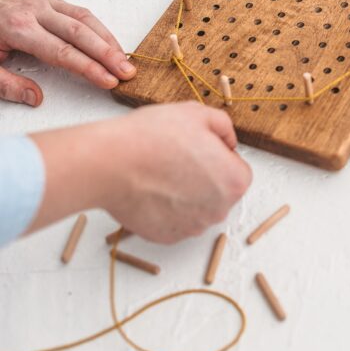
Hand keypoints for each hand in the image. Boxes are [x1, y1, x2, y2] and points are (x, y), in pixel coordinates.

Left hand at [0, 0, 135, 105]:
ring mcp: (43, 1)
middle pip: (80, 33)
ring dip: (108, 39)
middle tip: (128, 72)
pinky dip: (98, 28)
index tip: (109, 81)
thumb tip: (36, 98)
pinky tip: (109, 42)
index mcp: (18, 28)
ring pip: (85, 19)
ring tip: (125, 60)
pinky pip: (80, 12)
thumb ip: (7, 84)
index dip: (89, 68)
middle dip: (108, 54)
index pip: (63, 52)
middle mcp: (34, 11)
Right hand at [105, 103, 251, 241]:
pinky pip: (174, 220)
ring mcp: (192, 227)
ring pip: (197, 206)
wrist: (111, 162)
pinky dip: (166, 207)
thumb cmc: (153, 137)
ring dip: (185, 192)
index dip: (217, 155)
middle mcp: (219, 210)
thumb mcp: (197, 113)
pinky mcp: (167, 237)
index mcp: (234, 181)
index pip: (237, 169)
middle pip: (219, 191)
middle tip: (176, 157)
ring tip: (160, 171)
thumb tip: (228, 142)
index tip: (196, 147)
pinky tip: (150, 188)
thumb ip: (223, 126)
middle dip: (204, 176)